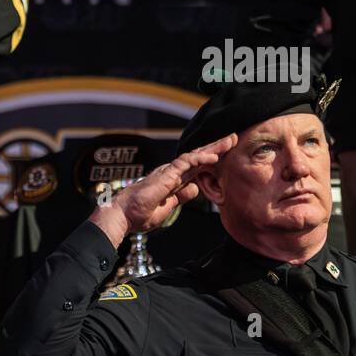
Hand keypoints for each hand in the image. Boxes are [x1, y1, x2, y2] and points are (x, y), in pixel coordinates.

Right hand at [89, 134, 237, 248]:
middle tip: (232, 138)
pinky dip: (200, 159)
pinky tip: (213, 158)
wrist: (123, 217)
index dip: (210, 160)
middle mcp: (171, 173)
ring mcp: (168, 172)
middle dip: (216, 148)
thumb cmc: (140, 215)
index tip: (226, 155)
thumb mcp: (167, 207)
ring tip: (229, 142)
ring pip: (194, 155)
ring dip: (213, 149)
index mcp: (173, 181)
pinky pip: (185, 163)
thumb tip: (195, 190)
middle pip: (197, 157)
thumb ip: (181, 197)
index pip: (196, 167)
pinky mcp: (165, 174)